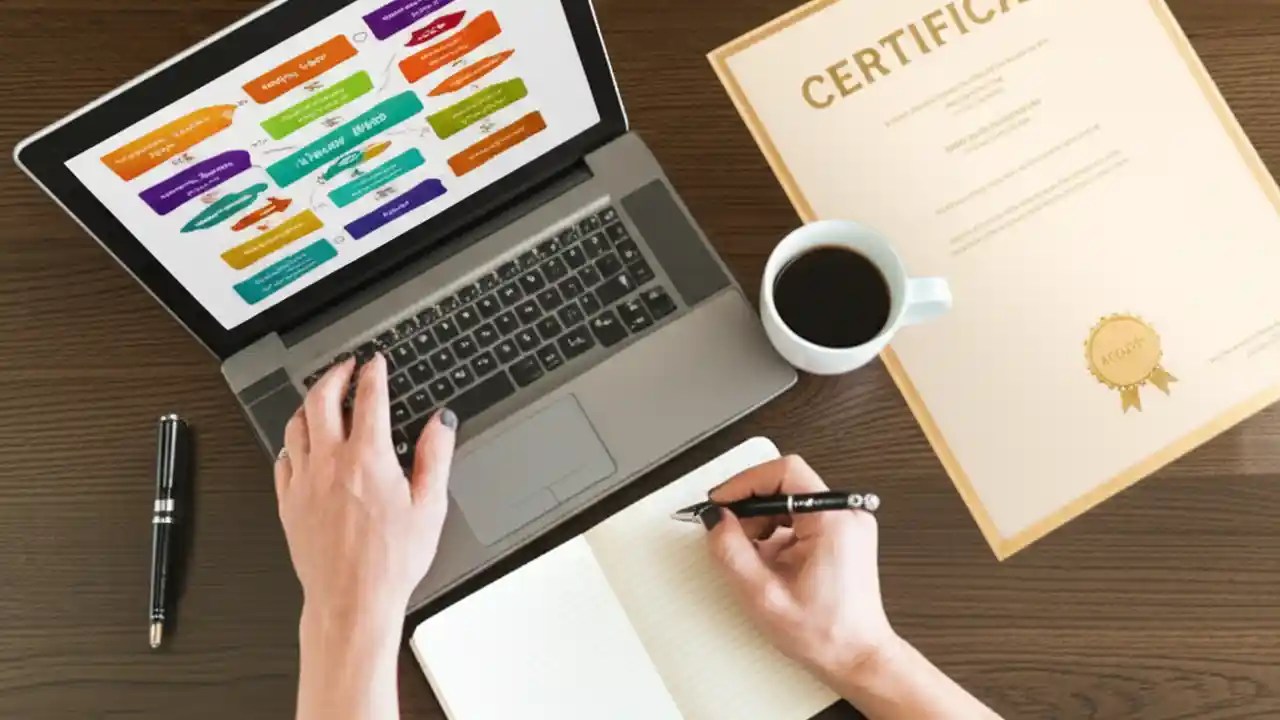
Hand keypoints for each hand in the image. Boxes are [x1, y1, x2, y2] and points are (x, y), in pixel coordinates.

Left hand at [274, 354, 456, 619]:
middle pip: (322, 400)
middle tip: (345, 368)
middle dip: (334, 375)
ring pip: (296, 425)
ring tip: (321, 397)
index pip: (369, 398)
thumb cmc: (391, 561)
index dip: (373, 373)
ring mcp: (304, 482)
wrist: (352, 600)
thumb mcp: (430, 506)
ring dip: (310, 403)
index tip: (375, 363)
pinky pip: (282, 459)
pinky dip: (292, 442)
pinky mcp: (289, 503)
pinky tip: (302, 444)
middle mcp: (330, 463)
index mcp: (368, 459)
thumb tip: (441, 423)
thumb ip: (435, 456)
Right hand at [703, 455, 895, 680]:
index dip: (746, 483)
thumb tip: (715, 521)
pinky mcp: (842, 534)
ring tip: (754, 558)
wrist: (858, 658)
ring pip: (790, 501)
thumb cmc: (826, 634)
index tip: (722, 502)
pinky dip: (777, 533)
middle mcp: (846, 515)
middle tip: (730, 534)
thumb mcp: (763, 596)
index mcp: (833, 522)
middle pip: (785, 484)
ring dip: (762, 522)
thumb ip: (732, 552)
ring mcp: (847, 524)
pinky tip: (769, 562)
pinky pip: (800, 517)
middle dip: (751, 507)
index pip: (784, 472)